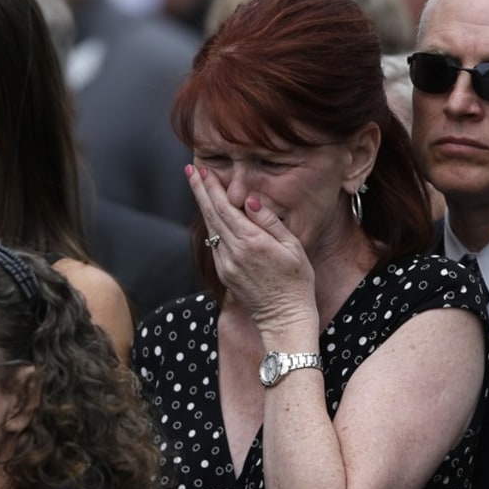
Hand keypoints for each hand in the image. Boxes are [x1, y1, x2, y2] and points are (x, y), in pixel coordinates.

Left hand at [186, 165, 317, 342]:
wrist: (285, 318)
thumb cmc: (297, 281)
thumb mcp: (292, 246)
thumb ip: (268, 221)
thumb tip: (248, 199)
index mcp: (251, 242)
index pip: (224, 207)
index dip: (211, 187)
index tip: (203, 170)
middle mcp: (233, 252)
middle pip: (211, 214)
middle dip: (199, 190)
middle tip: (191, 169)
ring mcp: (226, 265)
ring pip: (211, 229)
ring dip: (204, 206)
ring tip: (199, 186)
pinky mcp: (225, 274)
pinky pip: (216, 244)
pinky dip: (213, 225)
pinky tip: (214, 215)